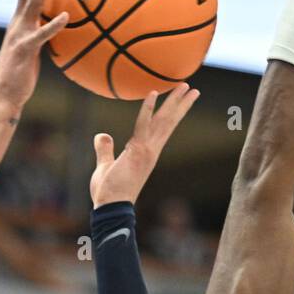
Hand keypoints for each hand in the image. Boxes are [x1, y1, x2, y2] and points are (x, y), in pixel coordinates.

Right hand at [0, 0, 68, 115]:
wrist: (3, 97)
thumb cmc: (19, 79)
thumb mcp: (32, 54)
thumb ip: (42, 39)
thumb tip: (58, 32)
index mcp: (19, 24)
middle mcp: (17, 25)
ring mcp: (20, 36)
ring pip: (32, 4)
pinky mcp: (25, 50)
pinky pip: (41, 35)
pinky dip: (53, 25)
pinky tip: (66, 17)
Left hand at [89, 84, 199, 208]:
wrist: (110, 207)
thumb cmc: (109, 191)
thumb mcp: (105, 165)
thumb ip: (105, 149)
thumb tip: (102, 135)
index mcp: (146, 152)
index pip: (162, 128)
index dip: (171, 113)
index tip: (180, 100)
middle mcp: (151, 150)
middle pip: (169, 122)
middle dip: (180, 104)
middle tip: (191, 87)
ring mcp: (147, 151)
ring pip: (164, 121)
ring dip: (175, 102)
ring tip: (186, 86)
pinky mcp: (138, 151)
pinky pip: (143, 126)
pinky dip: (148, 109)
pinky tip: (153, 93)